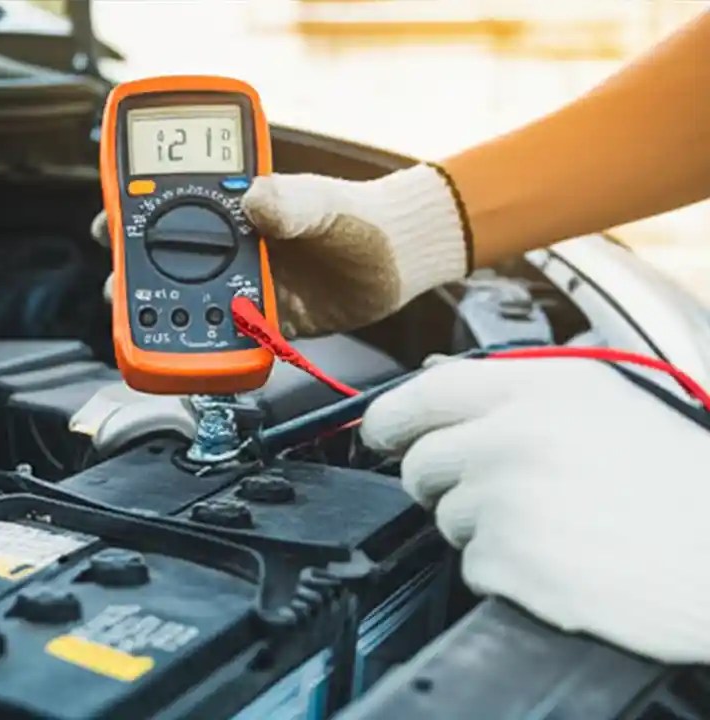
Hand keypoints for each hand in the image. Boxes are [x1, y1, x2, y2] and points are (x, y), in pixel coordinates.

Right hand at [91, 164, 469, 335]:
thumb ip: (292, 201)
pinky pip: (224, 336)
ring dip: (160, 312)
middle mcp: (232, 244)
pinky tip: (192, 354)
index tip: (107, 223)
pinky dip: (205, 347)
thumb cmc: (363, 217)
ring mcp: (244, 283)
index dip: (132, 211)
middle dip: (131, 271)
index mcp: (237, 205)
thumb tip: (255, 200)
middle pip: (165, 257)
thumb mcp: (326, 203)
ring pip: (187, 299)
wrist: (403, 262)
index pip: (171, 203)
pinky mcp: (262, 320)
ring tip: (142, 325)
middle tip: (114, 284)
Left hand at [361, 357, 709, 663]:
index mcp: (539, 390)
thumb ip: (518, 390)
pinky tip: (559, 561)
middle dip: (445, 482)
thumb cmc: (680, 486)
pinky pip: (472, 567)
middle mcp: (513, 437)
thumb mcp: (606, 402)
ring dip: (482, 528)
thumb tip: (436, 380)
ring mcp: (507, 501)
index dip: (391, 416)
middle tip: (503, 493)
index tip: (380, 432)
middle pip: (420, 462)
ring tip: (555, 525)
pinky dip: (505, 572)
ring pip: (446, 518)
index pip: (425, 392)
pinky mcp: (510, 561)